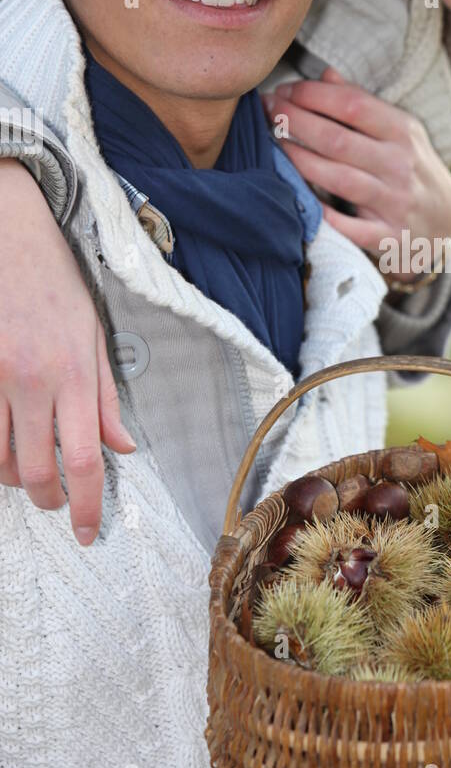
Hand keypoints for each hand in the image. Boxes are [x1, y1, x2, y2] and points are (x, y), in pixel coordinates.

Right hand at [0, 161, 135, 543]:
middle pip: (37, 471)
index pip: (85, 459)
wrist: (7, 234)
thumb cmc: (56, 283)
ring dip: (15, 477)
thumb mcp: (95, 335)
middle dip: (48, 500)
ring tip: (29, 471)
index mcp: (74, 372)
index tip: (89, 533)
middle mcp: (32, 379)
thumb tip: (123, 448)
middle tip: (57, 503)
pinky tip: (4, 444)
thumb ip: (107, 398)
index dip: (88, 506)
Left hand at [261, 69, 450, 283]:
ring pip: (338, 179)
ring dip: (299, 160)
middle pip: (338, 139)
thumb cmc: (411, 167)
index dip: (313, 95)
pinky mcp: (387, 236)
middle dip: (297, 122)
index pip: (353, 105)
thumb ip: (363, 103)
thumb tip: (325, 75)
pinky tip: (295, 195)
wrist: (444, 221)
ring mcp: (395, 202)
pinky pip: (347, 226)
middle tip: (269, 111)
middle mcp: (401, 165)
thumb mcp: (399, 130)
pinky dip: (320, 212)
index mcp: (403, 132)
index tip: (284, 91)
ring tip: (274, 143)